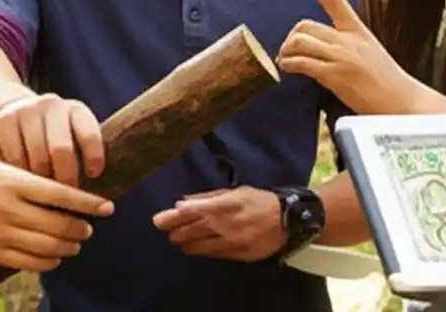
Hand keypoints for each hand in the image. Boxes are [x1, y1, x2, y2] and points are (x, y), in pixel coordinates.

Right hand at [0, 93, 103, 187]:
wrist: (17, 109)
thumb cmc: (55, 133)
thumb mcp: (73, 133)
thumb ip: (83, 153)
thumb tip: (95, 194)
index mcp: (76, 110)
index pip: (89, 134)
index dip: (93, 157)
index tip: (93, 175)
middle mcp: (52, 105)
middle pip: (61, 148)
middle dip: (66, 177)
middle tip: (66, 197)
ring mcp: (26, 111)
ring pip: (37, 156)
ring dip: (43, 181)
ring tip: (47, 195)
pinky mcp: (3, 121)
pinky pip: (15, 157)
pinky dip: (20, 175)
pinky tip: (25, 182)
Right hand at [0, 155, 114, 271]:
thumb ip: (20, 169)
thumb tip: (54, 175)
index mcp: (10, 181)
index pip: (60, 193)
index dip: (88, 203)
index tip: (107, 207)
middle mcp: (8, 208)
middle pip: (58, 224)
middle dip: (81, 227)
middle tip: (89, 226)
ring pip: (48, 246)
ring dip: (69, 245)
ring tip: (76, 241)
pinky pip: (28, 263)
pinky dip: (48, 261)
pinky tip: (55, 255)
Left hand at [151, 186, 285, 261]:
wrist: (286, 221)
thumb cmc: (258, 201)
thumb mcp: (235, 191)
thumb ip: (208, 197)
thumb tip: (183, 202)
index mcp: (225, 205)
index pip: (194, 211)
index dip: (175, 215)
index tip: (159, 219)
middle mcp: (225, 224)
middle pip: (191, 230)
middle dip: (173, 230)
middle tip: (162, 226)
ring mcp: (230, 241)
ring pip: (198, 245)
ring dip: (184, 242)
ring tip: (177, 239)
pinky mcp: (236, 254)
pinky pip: (212, 254)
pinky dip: (201, 250)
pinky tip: (194, 247)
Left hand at [276, 0, 424, 114]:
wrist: (403, 103)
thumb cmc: (388, 83)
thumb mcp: (370, 53)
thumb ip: (348, 46)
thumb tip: (324, 50)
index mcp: (359, 31)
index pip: (334, 0)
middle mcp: (349, 40)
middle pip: (307, 26)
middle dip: (291, 37)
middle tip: (287, 51)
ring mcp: (341, 56)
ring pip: (301, 41)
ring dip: (286, 51)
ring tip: (285, 61)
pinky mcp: (335, 75)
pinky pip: (302, 63)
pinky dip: (289, 64)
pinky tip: (288, 69)